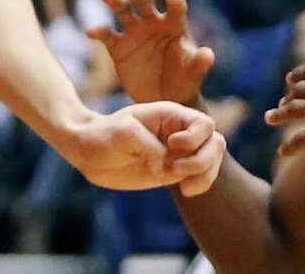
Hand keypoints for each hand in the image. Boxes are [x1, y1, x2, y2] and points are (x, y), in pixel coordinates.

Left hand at [60, 103, 224, 195]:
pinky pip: (200, 176)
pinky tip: (185, 191)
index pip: (203, 123)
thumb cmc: (102, 135)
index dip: (195, 138)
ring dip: (205, 174)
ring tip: (183, 186)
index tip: (171, 146)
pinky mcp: (173, 172)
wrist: (89, 153)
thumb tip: (167, 167)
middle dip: (203, 160)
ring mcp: (177, 153)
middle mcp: (177, 131)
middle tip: (175, 171)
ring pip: (212, 160)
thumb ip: (148, 146)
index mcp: (168, 114)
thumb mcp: (122, 133)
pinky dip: (201, 185)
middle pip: (215, 142)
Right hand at [89, 0, 214, 107]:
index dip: (175, 3)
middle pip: (143, 1)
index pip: (176, 9)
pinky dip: (98, 31)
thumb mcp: (192, 76)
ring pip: (122, 9)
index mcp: (174, 25)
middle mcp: (152, 22)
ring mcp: (133, 31)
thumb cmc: (182, 82)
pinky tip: (91, 32)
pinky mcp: (118, 46)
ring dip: (114, 0)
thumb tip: (208, 53)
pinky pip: (106, 35)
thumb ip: (199, 64)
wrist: (161, 99)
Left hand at [266, 60, 304, 163]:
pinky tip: (282, 151)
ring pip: (295, 109)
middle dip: (288, 98)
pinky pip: (303, 138)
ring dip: (279, 114)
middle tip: (281, 105)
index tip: (289, 81)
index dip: (297, 76)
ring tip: (269, 118)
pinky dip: (290, 145)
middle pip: (300, 89)